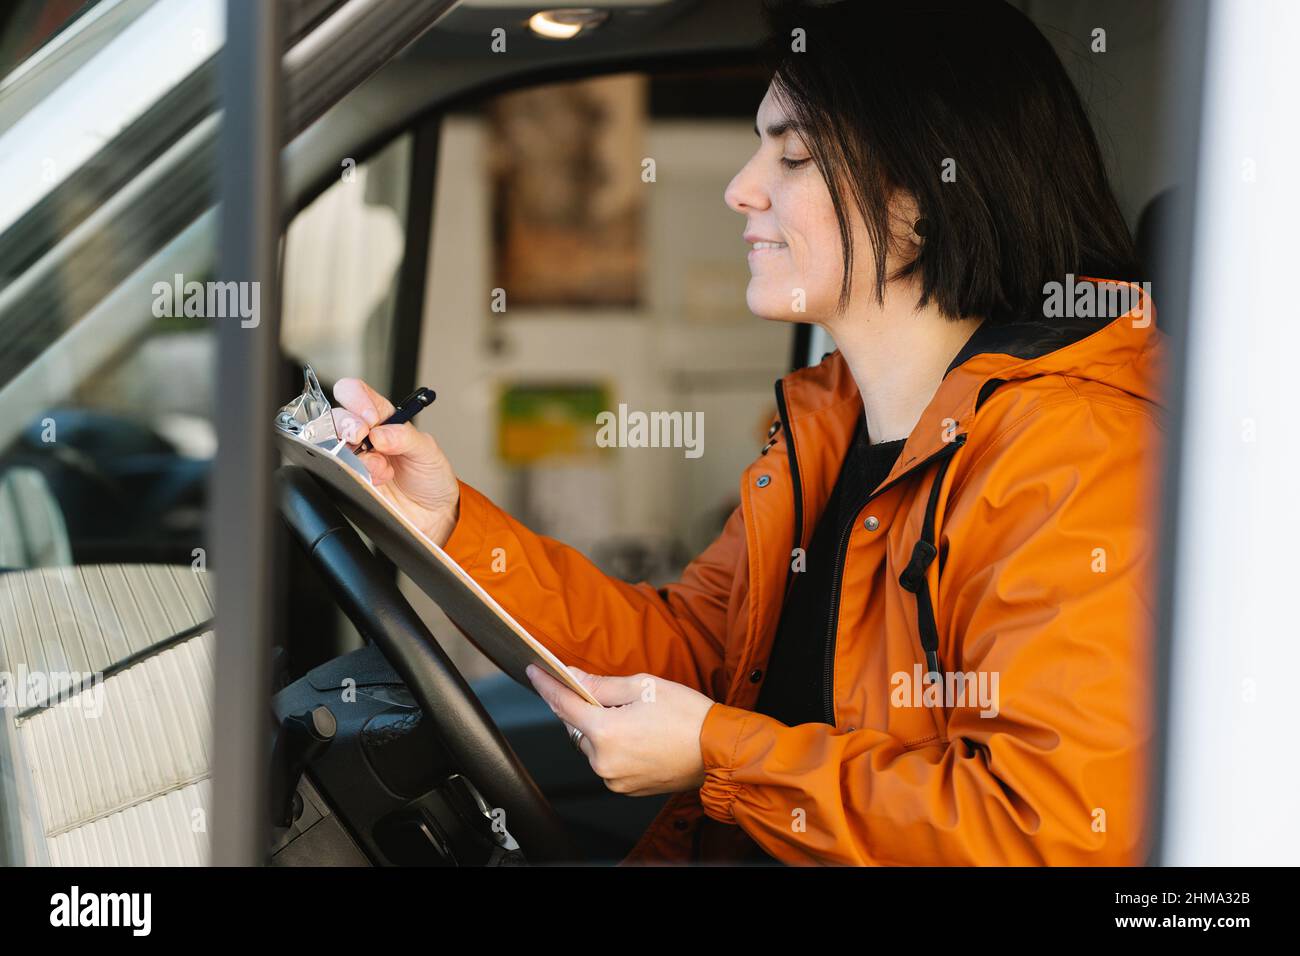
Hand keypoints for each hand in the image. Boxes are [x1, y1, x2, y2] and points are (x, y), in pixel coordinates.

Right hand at [332, 377, 459, 545]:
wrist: (432, 514)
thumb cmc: (430, 477)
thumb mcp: (428, 451)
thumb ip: (406, 437)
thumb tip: (381, 433)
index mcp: (384, 419)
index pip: (357, 394)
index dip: (357, 398)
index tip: (371, 416)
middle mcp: (365, 437)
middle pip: (337, 417)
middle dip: (348, 424)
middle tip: (362, 436)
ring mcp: (355, 459)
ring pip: (332, 444)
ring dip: (356, 454)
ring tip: (381, 466)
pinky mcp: (350, 480)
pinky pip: (338, 472)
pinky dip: (359, 474)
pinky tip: (379, 480)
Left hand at [525, 664, 714, 796]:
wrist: (717, 751)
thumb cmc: (687, 716)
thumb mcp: (644, 687)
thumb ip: (601, 684)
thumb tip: (573, 677)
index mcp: (605, 731)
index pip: (562, 703)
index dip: (546, 684)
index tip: (534, 671)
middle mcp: (603, 760)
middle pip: (576, 727)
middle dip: (585, 709)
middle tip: (610, 696)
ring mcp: (613, 778)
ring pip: (592, 746)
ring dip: (601, 730)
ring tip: (633, 718)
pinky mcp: (625, 788)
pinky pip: (607, 762)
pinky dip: (613, 747)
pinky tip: (637, 736)